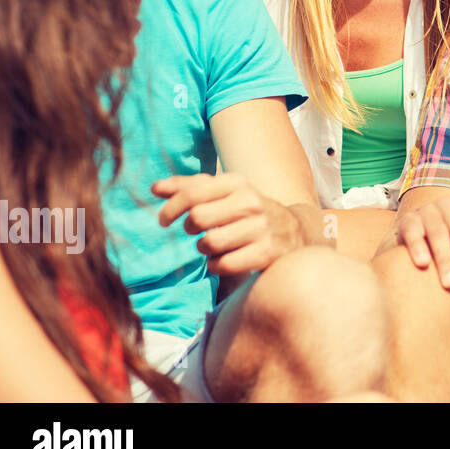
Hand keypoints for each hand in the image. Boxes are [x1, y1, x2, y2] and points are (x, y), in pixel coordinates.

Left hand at [153, 173, 303, 274]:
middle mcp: (251, 202)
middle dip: (191, 229)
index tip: (164, 220)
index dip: (171, 208)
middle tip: (196, 232)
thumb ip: (190, 187)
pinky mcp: (266, 253)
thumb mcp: (225, 192)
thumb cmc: (247, 211)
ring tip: (214, 246)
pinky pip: (223, 264)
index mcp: (238, 183)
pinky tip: (224, 260)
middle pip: (197, 218)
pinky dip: (216, 266)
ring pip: (209, 244)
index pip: (192, 193)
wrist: (294, 231)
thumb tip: (155, 188)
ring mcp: (260, 228)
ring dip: (205, 249)